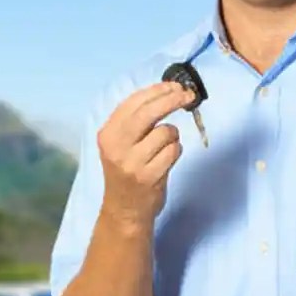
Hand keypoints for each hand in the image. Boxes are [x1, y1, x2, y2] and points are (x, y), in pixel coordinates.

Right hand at [97, 81, 194, 226]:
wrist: (124, 209)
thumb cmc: (127, 170)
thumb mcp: (120, 143)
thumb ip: (136, 119)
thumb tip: (167, 91)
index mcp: (107, 133)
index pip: (133, 103)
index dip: (157, 90)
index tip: (175, 86)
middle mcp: (116, 146)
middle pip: (149, 113)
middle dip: (172, 100)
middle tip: (188, 96)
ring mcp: (132, 162)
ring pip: (166, 132)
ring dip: (173, 136)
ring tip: (164, 147)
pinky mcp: (149, 176)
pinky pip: (174, 151)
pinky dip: (175, 152)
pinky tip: (166, 160)